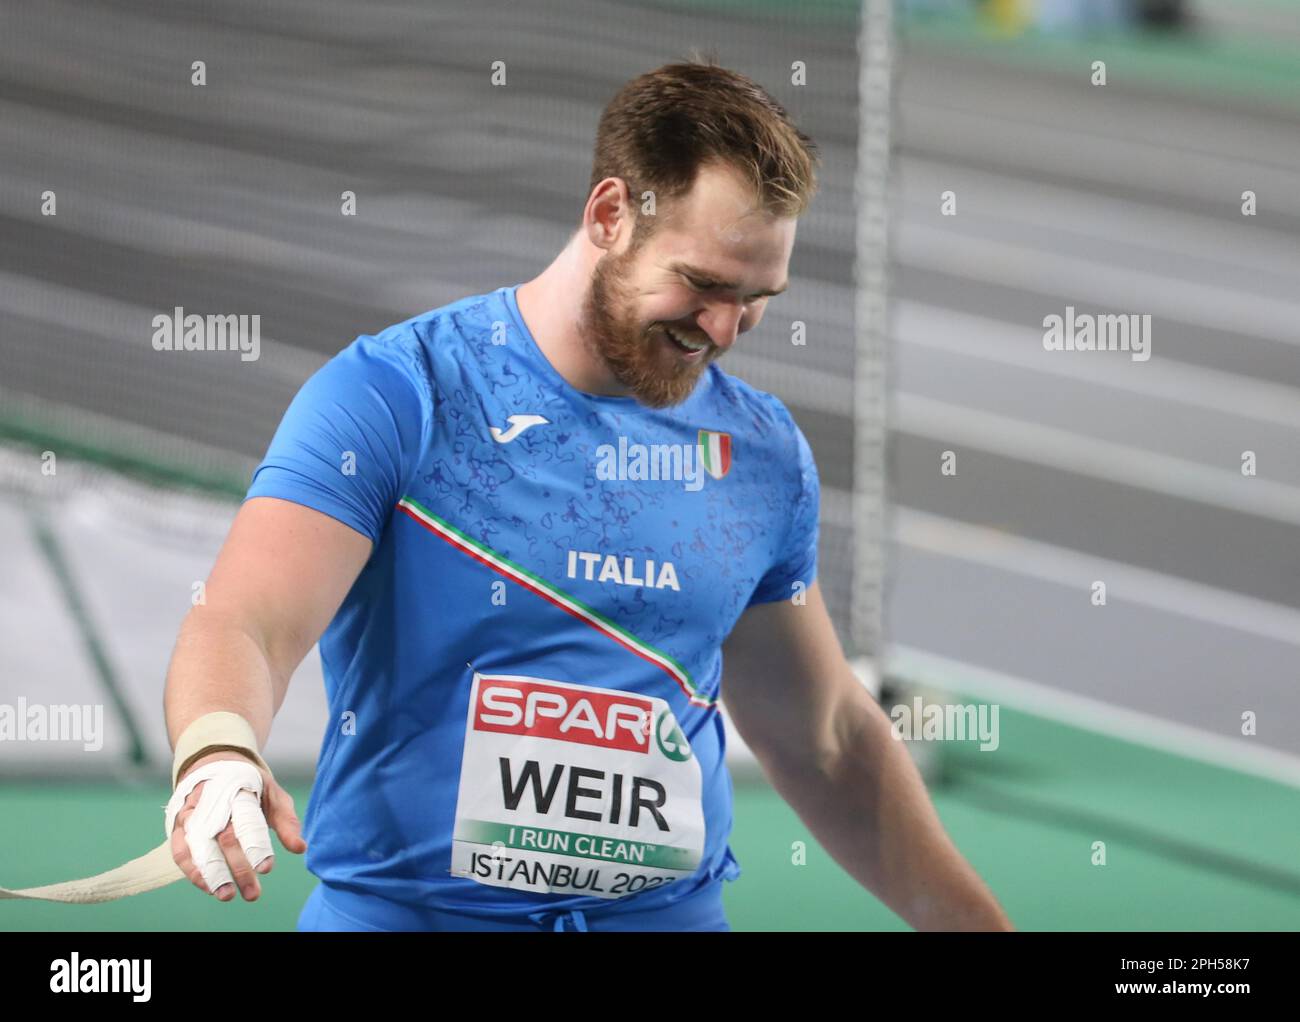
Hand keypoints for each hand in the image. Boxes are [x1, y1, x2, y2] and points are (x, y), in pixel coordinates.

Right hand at [169, 750, 306, 901]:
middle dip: (238, 868)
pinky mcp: (178, 824)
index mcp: (241, 790)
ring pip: (199, 846)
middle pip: (225, 837)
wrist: (216, 763)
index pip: (248, 821)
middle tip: (253, 894)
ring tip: (226, 895)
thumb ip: (287, 821)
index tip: (267, 868)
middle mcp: (213, 801)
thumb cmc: (251, 786)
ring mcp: (192, 812)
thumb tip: (300, 848)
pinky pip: (180, 850)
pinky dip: (192, 870)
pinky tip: (208, 887)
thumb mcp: (273, 795)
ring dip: (211, 874)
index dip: (256, 846)